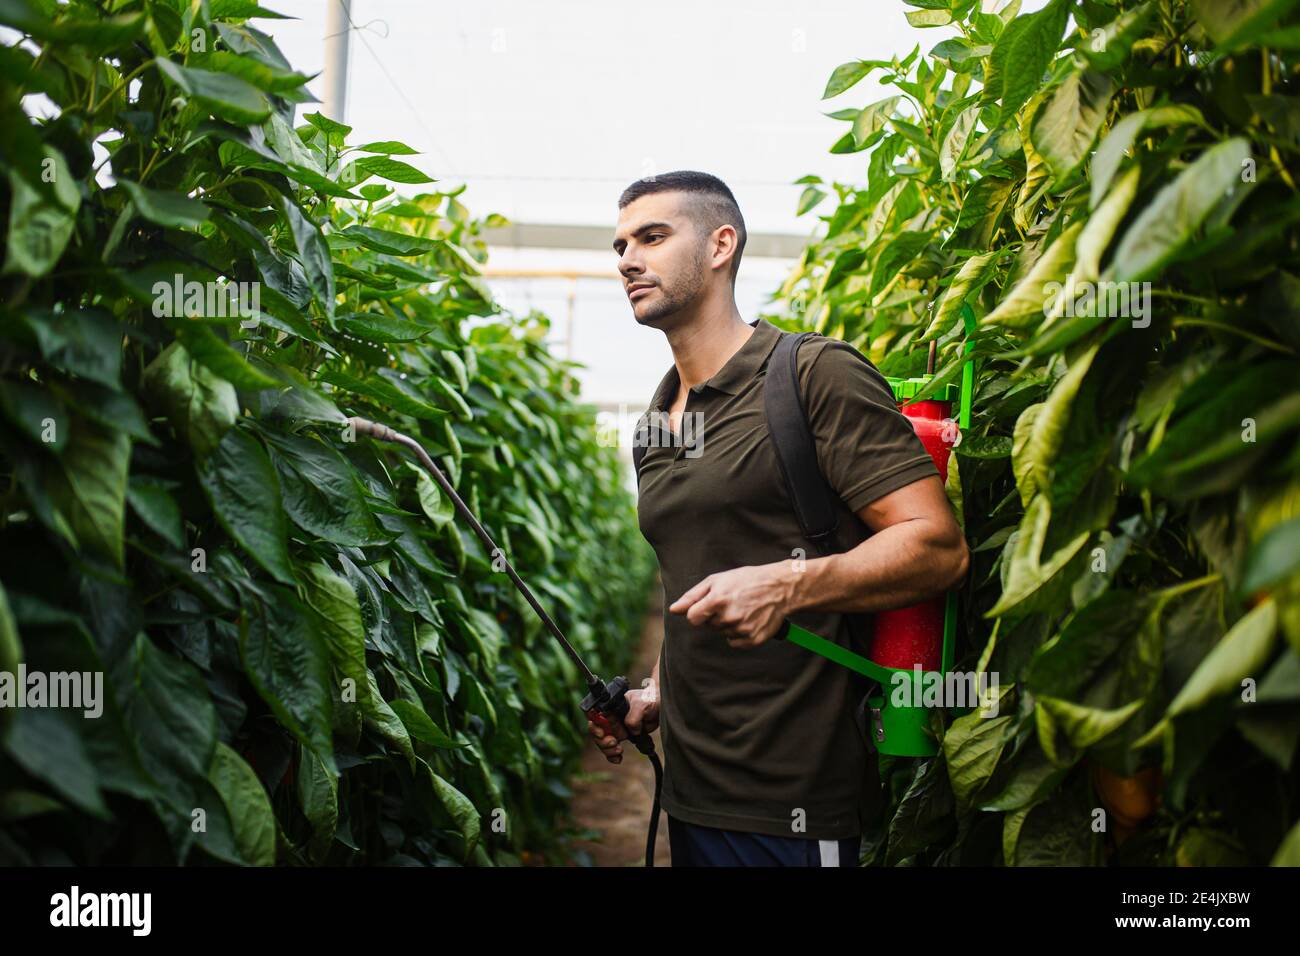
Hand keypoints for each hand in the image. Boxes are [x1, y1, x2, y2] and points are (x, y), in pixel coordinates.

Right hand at [587, 679, 659, 764]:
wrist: (661, 708)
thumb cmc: (649, 700)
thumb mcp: (641, 705)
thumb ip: (633, 717)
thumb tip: (629, 730)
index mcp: (610, 706)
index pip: (593, 714)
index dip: (594, 724)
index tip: (602, 732)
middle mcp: (610, 717)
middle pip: (595, 731)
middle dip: (602, 739)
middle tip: (614, 742)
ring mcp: (615, 728)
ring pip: (602, 742)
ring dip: (607, 749)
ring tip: (619, 750)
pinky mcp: (622, 737)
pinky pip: (611, 749)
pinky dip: (613, 756)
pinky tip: (618, 758)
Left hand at [668, 561, 795, 648]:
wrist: (779, 587)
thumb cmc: (745, 580)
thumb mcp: (717, 580)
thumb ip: (692, 596)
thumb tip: (674, 610)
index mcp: (717, 600)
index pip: (693, 618)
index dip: (697, 612)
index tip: (706, 607)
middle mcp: (729, 617)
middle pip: (708, 625)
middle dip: (715, 615)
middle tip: (732, 602)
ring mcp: (742, 629)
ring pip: (722, 633)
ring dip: (728, 623)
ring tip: (742, 608)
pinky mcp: (752, 639)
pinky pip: (734, 642)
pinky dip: (739, 634)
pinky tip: (749, 619)